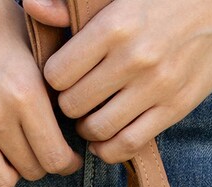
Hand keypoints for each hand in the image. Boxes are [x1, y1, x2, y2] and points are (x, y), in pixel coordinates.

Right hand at [0, 0, 82, 186]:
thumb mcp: (34, 34)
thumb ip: (61, 71)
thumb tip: (82, 104)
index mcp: (25, 91)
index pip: (56, 157)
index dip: (67, 163)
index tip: (68, 158)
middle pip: (31, 171)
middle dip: (41, 164)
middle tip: (40, 150)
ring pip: (1, 182)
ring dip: (12, 176)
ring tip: (14, 160)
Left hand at [24, 0, 211, 162]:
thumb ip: (71, 0)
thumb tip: (35, 11)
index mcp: (115, 24)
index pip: (56, 74)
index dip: (54, 77)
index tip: (64, 73)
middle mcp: (134, 58)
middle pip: (72, 104)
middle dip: (68, 104)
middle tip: (75, 97)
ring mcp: (157, 87)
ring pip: (96, 129)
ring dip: (87, 128)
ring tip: (91, 116)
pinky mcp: (176, 107)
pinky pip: (128, 144)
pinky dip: (109, 147)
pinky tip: (108, 136)